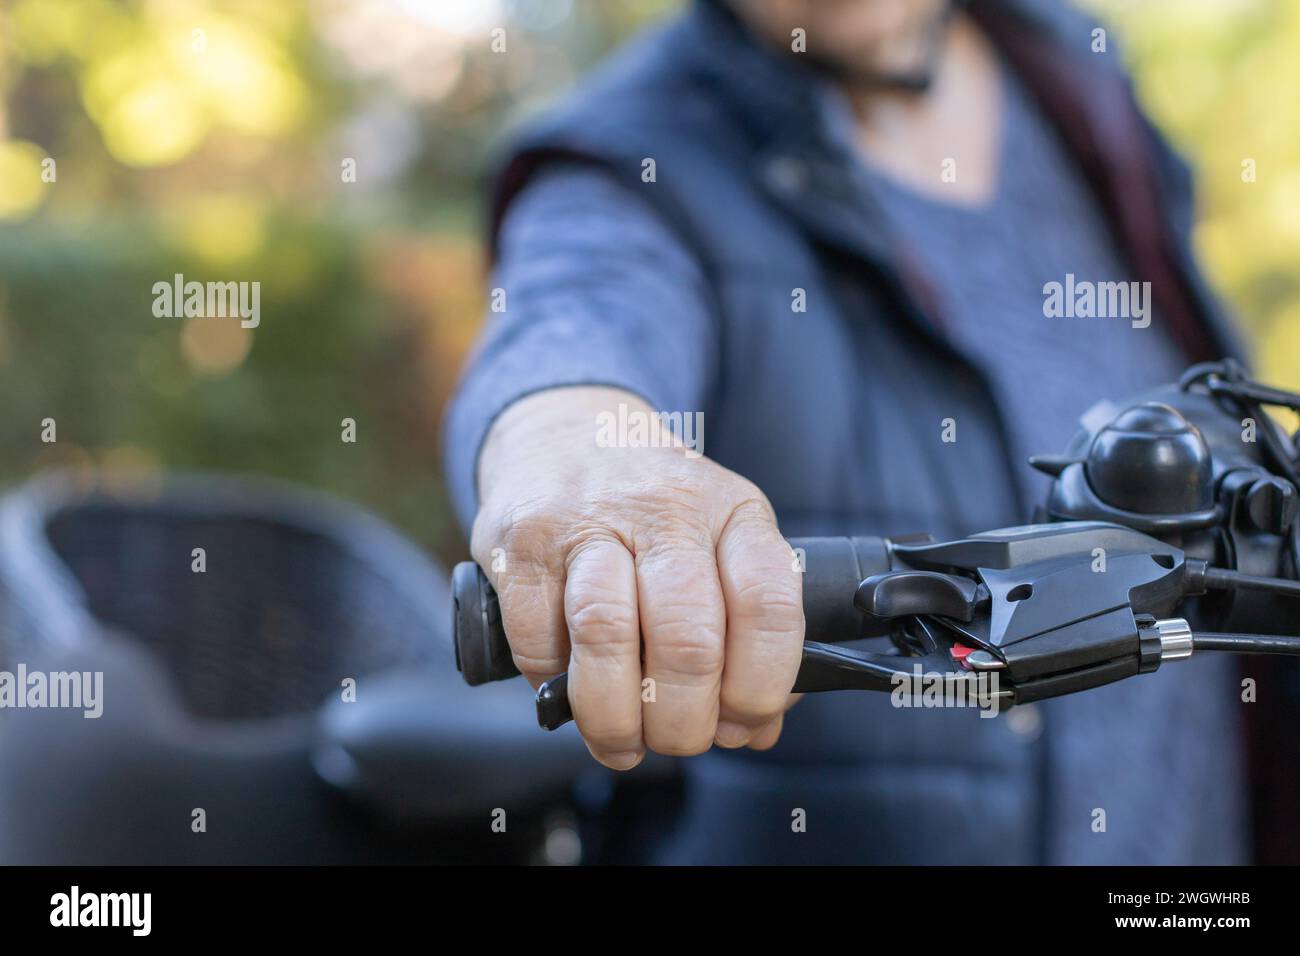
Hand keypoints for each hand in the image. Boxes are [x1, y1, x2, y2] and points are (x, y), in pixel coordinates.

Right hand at [472, 387, 803, 769]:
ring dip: (615, 716)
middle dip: (684, 719)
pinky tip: (568, 688)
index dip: (760, 685)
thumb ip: (748, 628)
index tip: (744, 723)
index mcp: (732, 512)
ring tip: (622, 741)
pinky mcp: (520, 542)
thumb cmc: (654, 509)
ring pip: (606, 636)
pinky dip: (553, 684)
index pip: (767, 606)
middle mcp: (665, 508)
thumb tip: (761, 726)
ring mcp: (586, 520)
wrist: (566, 429)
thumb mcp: (721, 540)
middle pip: (687, 638)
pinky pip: (537, 639)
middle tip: (677, 739)